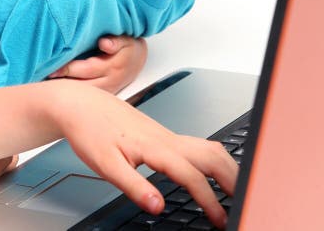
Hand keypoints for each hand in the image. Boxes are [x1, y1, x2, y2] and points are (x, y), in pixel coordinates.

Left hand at [48, 35, 147, 93]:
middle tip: (43, 80)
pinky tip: (59, 97)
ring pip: (84, 97)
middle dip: (62, 85)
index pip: (86, 70)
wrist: (138, 59)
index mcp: (113, 67)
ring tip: (47, 90)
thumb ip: (115, 41)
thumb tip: (104, 44)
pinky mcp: (103, 97)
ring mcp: (107, 92)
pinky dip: (73, 99)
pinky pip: (86, 102)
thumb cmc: (127, 47)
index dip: (68, 69)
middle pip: (82, 88)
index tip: (52, 68)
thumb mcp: (125, 39)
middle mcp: (110, 83)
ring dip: (66, 94)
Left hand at [50, 81, 237, 228]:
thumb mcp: (105, 166)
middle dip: (233, 179)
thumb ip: (134, 187)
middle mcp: (167, 138)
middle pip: (213, 155)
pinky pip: (199, 146)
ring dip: (227, 168)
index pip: (192, 176)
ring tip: (235, 192)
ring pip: (209, 148)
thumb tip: (157, 205)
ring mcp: (168, 135)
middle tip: (242, 204)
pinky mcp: (165, 135)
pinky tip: (213, 174)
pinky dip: (215, 161)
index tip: (219, 219)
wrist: (81, 104)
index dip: (209, 200)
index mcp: (155, 147)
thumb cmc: (90, 131)